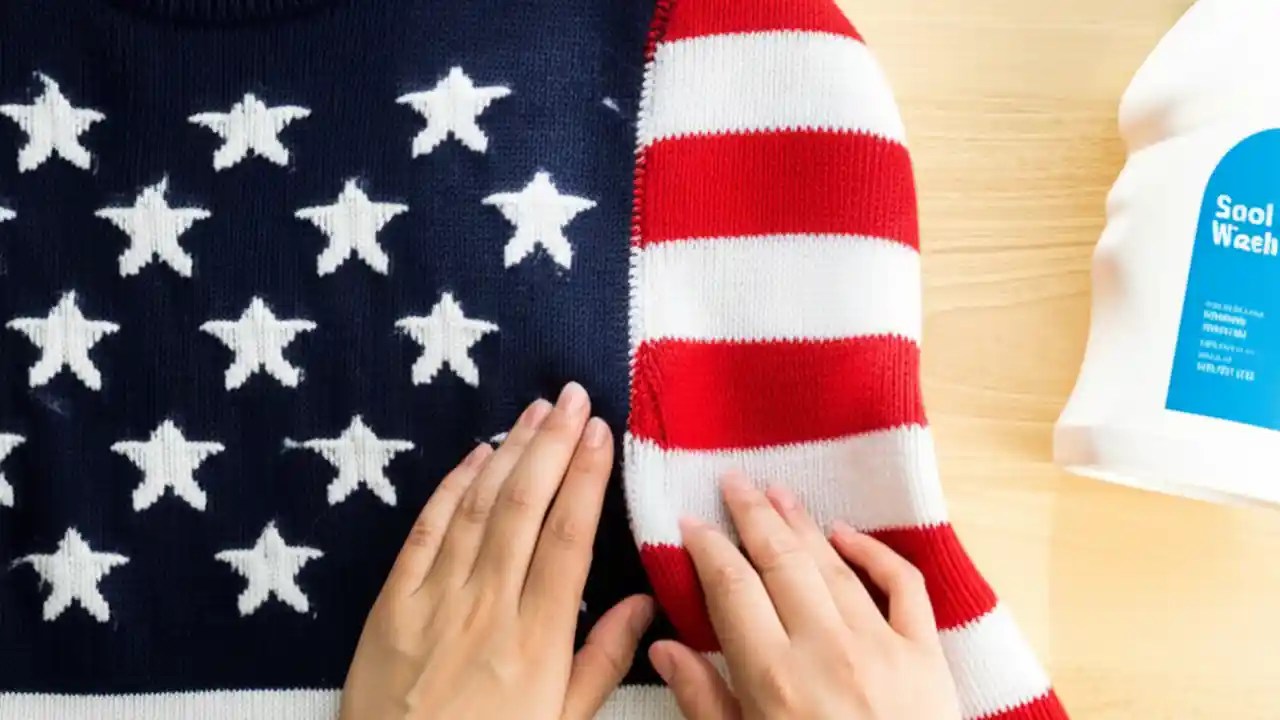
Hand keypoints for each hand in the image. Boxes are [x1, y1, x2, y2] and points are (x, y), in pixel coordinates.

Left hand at [340, 384, 653, 719]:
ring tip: (533, 410)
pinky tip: (474, 456)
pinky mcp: (391, 604)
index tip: (600, 431)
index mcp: (537, 640)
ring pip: (476, 508)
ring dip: (507, 451)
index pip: (569, 538)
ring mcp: (434, 601)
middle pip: (524, 507)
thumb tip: (646, 602)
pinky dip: (450, 488)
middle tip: (570, 396)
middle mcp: (486, 608)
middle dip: (551, 443)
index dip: (586, 476)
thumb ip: (603, 660)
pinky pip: (424, 532)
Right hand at [649, 473, 961, 719]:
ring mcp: (883, 647)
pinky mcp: (928, 657)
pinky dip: (875, 554)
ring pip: (834, 565)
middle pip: (781, 560)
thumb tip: (664, 648)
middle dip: (752, 515)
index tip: (690, 522)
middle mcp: (827, 649)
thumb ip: (706, 702)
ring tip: (778, 491)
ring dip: (803, 523)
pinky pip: (904, 587)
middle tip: (733, 481)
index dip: (707, 548)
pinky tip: (847, 533)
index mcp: (774, 678)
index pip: (732, 587)